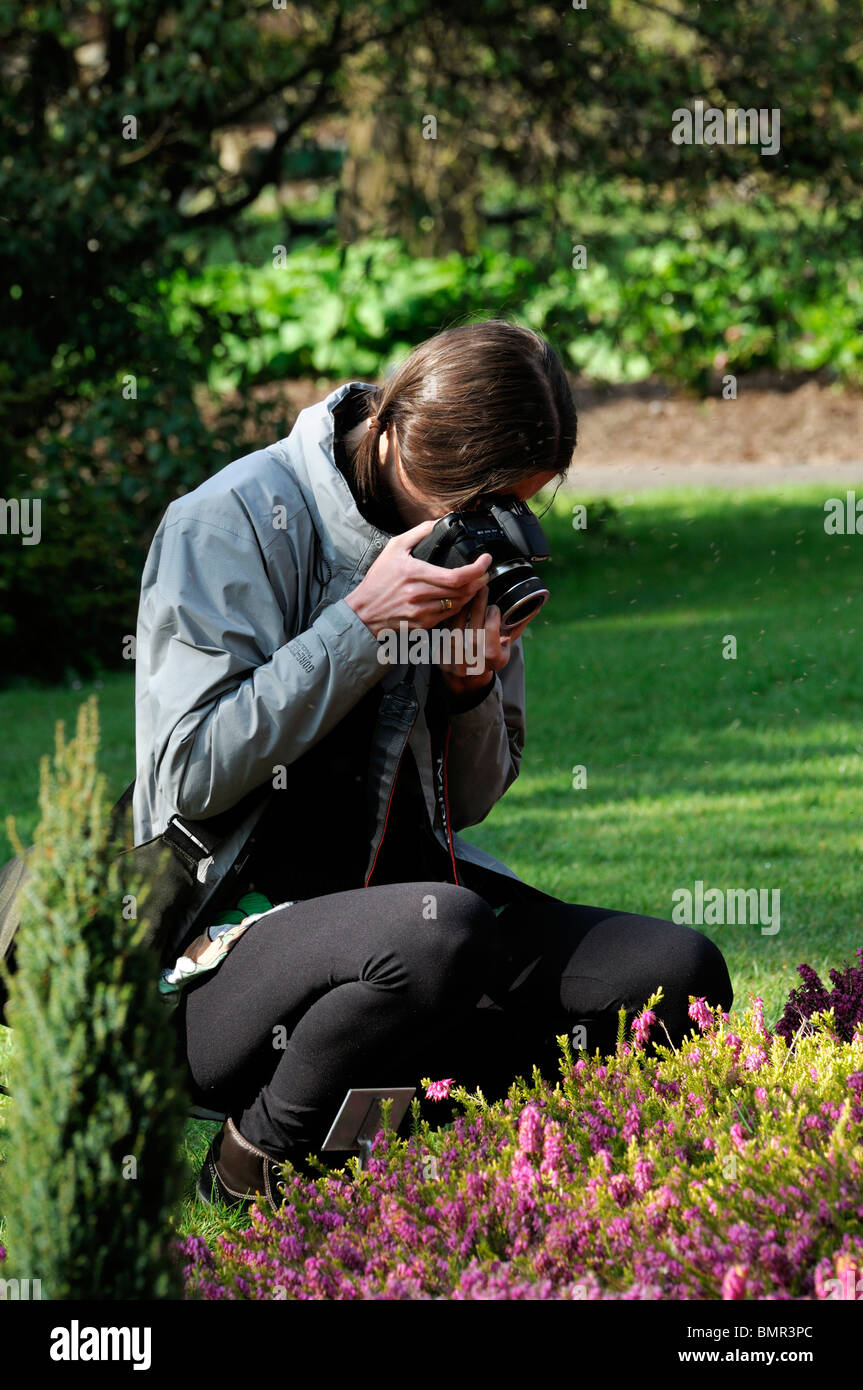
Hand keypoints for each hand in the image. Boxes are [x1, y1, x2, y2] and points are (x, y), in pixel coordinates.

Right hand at [344, 517, 492, 638]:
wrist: (362, 612)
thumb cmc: (377, 581)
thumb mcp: (393, 549)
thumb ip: (417, 533)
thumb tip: (438, 522)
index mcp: (415, 573)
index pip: (456, 576)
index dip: (477, 569)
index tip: (486, 561)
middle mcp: (420, 595)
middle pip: (462, 591)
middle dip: (480, 581)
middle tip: (485, 573)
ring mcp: (422, 612)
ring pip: (458, 604)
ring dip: (472, 594)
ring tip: (476, 584)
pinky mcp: (423, 624)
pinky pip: (448, 615)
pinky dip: (459, 606)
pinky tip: (460, 597)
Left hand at [438, 584, 532, 697]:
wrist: (468, 677)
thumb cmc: (491, 656)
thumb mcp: (507, 644)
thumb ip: (519, 624)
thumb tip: (537, 604)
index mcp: (493, 659)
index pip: (492, 632)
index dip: (493, 615)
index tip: (494, 606)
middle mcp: (474, 663)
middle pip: (474, 630)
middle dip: (478, 606)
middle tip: (481, 590)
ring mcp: (456, 662)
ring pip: (456, 630)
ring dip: (462, 609)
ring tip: (467, 594)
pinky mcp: (441, 658)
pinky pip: (443, 633)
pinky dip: (449, 618)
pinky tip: (454, 607)